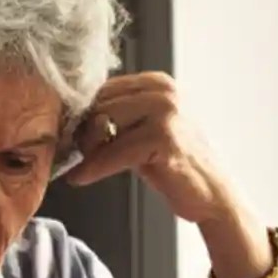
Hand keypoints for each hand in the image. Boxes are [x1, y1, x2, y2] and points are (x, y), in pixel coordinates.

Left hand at [63, 72, 238, 224]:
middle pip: (98, 104)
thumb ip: (116, 117)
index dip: (80, 114)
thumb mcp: (144, 130)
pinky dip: (93, 168)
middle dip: (80, 133)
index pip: (101, 88)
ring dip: (86, 150)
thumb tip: (70, 118)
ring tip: (82, 167)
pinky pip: (113, 152)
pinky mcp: (164, 138)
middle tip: (71, 155)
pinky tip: (80, 178)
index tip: (65, 135)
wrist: (212, 194)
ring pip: (102, 125)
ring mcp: (166, 112)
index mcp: (157, 83)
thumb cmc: (174, 165)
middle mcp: (163, 91)